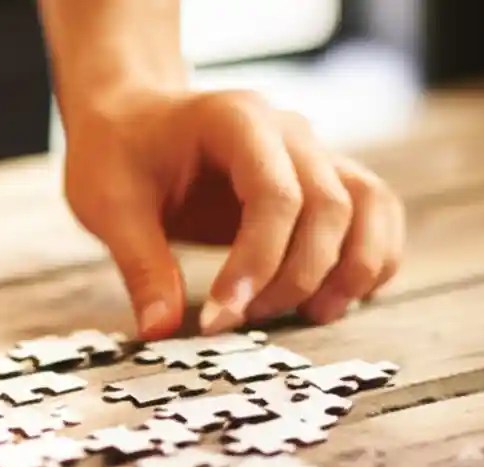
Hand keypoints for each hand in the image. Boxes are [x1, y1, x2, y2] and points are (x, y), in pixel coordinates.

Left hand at [61, 89, 404, 338]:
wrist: (131, 118)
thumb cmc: (117, 153)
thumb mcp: (108, 205)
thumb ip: (140, 265)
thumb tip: (159, 330)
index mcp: (235, 121)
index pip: (274, 196)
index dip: (256, 265)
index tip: (219, 320)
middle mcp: (288, 131)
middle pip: (330, 206)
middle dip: (296, 277)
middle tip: (246, 320)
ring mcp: (313, 152)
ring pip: (370, 206)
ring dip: (352, 270)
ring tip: (311, 317)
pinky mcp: (321, 179)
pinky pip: (375, 212)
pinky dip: (370, 258)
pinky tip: (334, 299)